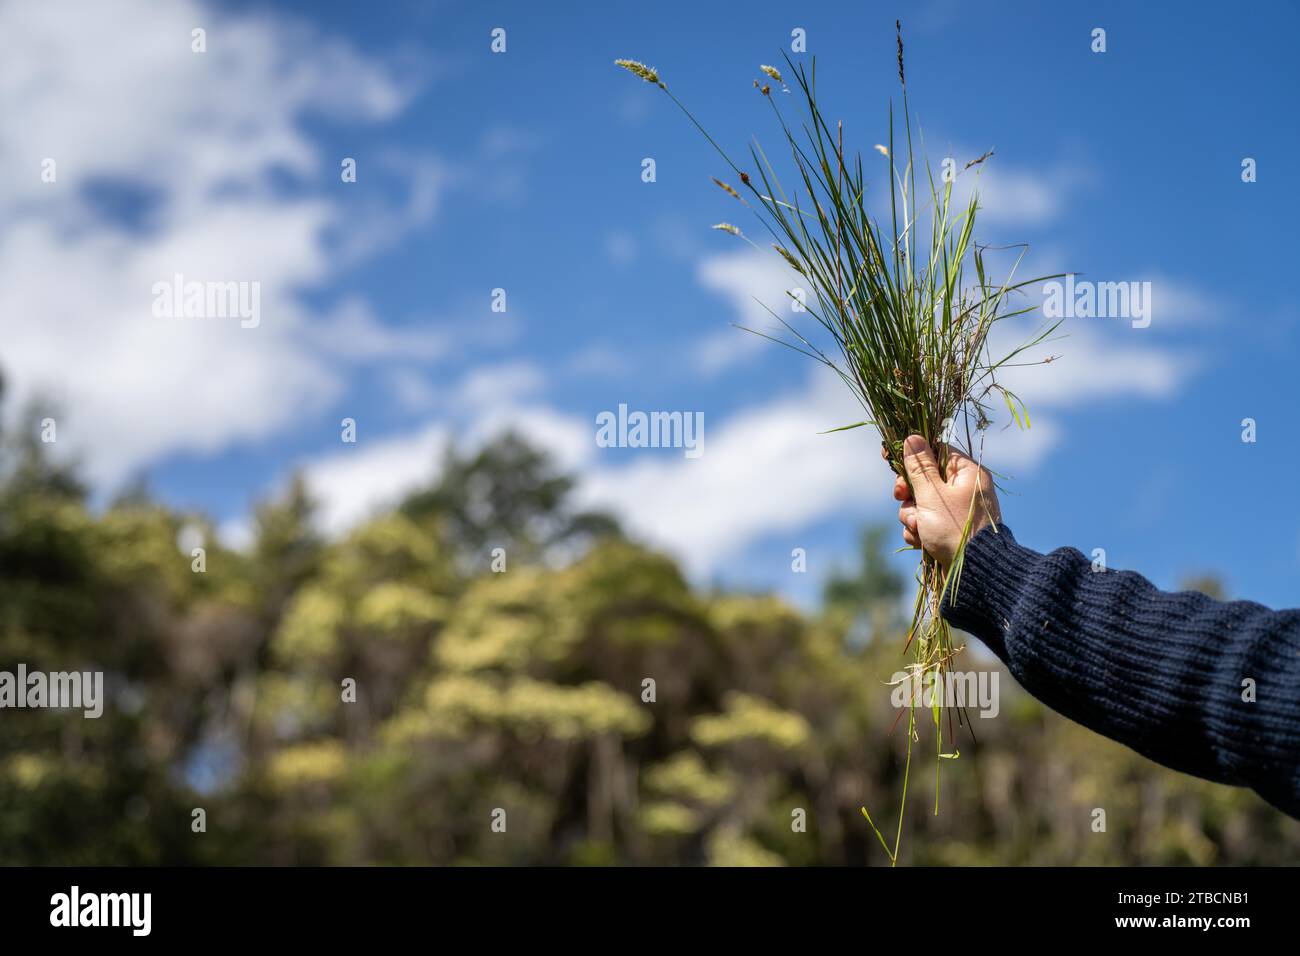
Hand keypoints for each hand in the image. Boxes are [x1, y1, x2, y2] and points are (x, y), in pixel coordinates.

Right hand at [883, 435, 999, 567]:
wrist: (973, 573)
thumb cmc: (956, 529)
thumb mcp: (933, 494)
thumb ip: (919, 467)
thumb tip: (912, 437)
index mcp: (967, 473)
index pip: (935, 451)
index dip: (912, 455)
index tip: (889, 457)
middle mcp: (962, 489)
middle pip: (923, 478)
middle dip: (909, 493)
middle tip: (901, 497)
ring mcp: (954, 510)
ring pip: (919, 503)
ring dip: (912, 515)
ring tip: (919, 528)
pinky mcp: (946, 529)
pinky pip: (923, 522)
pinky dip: (918, 530)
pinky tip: (922, 541)